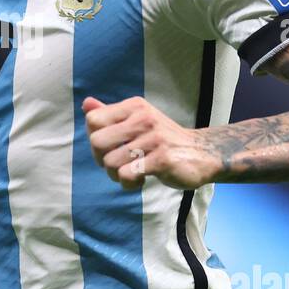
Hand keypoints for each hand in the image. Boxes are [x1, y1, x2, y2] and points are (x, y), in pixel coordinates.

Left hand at [82, 96, 218, 190]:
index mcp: (135, 107)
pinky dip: (129, 183)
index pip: (93, 120)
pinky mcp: (162, 159)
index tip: (111, 147)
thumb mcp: (138, 120)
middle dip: (101, 159)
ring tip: (132, 173)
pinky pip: (127, 175)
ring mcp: (154, 138)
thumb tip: (86, 104)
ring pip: (110, 162)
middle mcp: (143, 118)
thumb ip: (112, 114)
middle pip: (97, 142)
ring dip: (116, 175)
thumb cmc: (162, 140)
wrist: (201, 153)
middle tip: (118, 164)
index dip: (95, 139)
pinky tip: (140, 180)